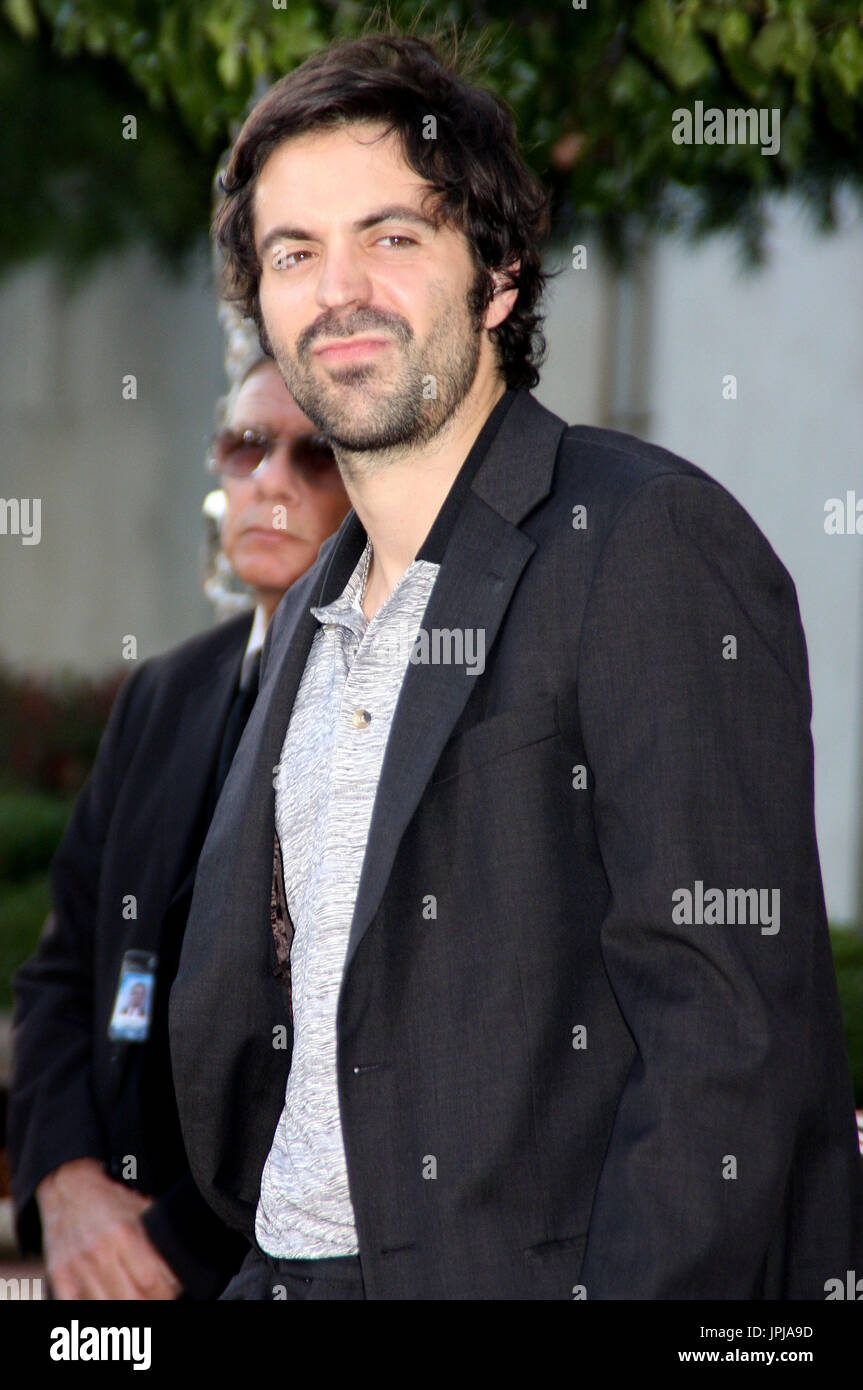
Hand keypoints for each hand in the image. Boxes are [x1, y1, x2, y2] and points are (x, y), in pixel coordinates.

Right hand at [36, 1157, 182, 1299]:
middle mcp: (100, 1252)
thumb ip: (159, 1234)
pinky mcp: (60, 1277)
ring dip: (126, 1310)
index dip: (167, 1292)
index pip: (151, 1279)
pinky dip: (96, 1309)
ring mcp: (78, 1267)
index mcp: (124, 1234)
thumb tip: (181, 1260)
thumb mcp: (140, 1208)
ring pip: (107, 1307)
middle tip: (157, 1298)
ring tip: (135, 1299)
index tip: (172, 1291)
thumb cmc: (109, 1200)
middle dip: (150, 1303)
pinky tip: (110, 1301)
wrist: (67, 1189)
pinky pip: (78, 1306)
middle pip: (132, 1298)